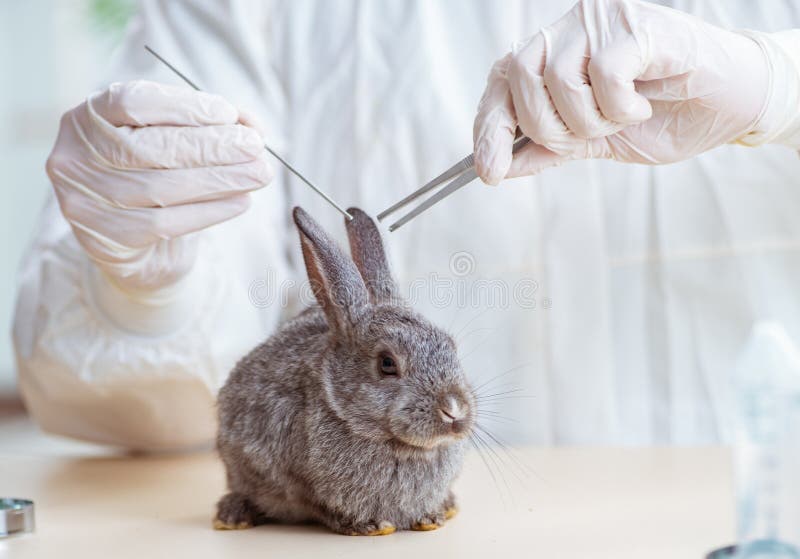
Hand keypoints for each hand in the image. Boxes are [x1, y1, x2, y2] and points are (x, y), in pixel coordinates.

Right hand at [46, 80, 271, 291]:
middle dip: (212, 146)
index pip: (133, 102)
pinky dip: (211, 210)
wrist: (133, 245)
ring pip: (163, 187)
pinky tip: (242, 201)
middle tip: (256, 146)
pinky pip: (167, 223)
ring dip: (220, 179)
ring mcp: (87, 200)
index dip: (184, 106)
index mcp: (89, 119)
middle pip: (152, 148)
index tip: (228, 114)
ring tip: (259, 173)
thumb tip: (251, 124)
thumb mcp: (172, 141)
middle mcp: (77, 157)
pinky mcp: (108, 239)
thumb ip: (206, 126)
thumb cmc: (155, 177)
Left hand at [473, 0, 769, 183]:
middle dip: (551, 126)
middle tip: (592, 133)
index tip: (488, 171)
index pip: (501, 81)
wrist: (729, 108)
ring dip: (590, 119)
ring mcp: (602, 20)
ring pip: (558, 77)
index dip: (489, 126)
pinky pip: (603, 73)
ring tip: (622, 117)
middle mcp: (572, 28)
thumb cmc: (664, 117)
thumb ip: (546, 149)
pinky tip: (641, 103)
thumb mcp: (594, 143)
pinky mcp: (635, 24)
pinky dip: (620, 105)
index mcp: (555, 53)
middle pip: (521, 77)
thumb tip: (497, 166)